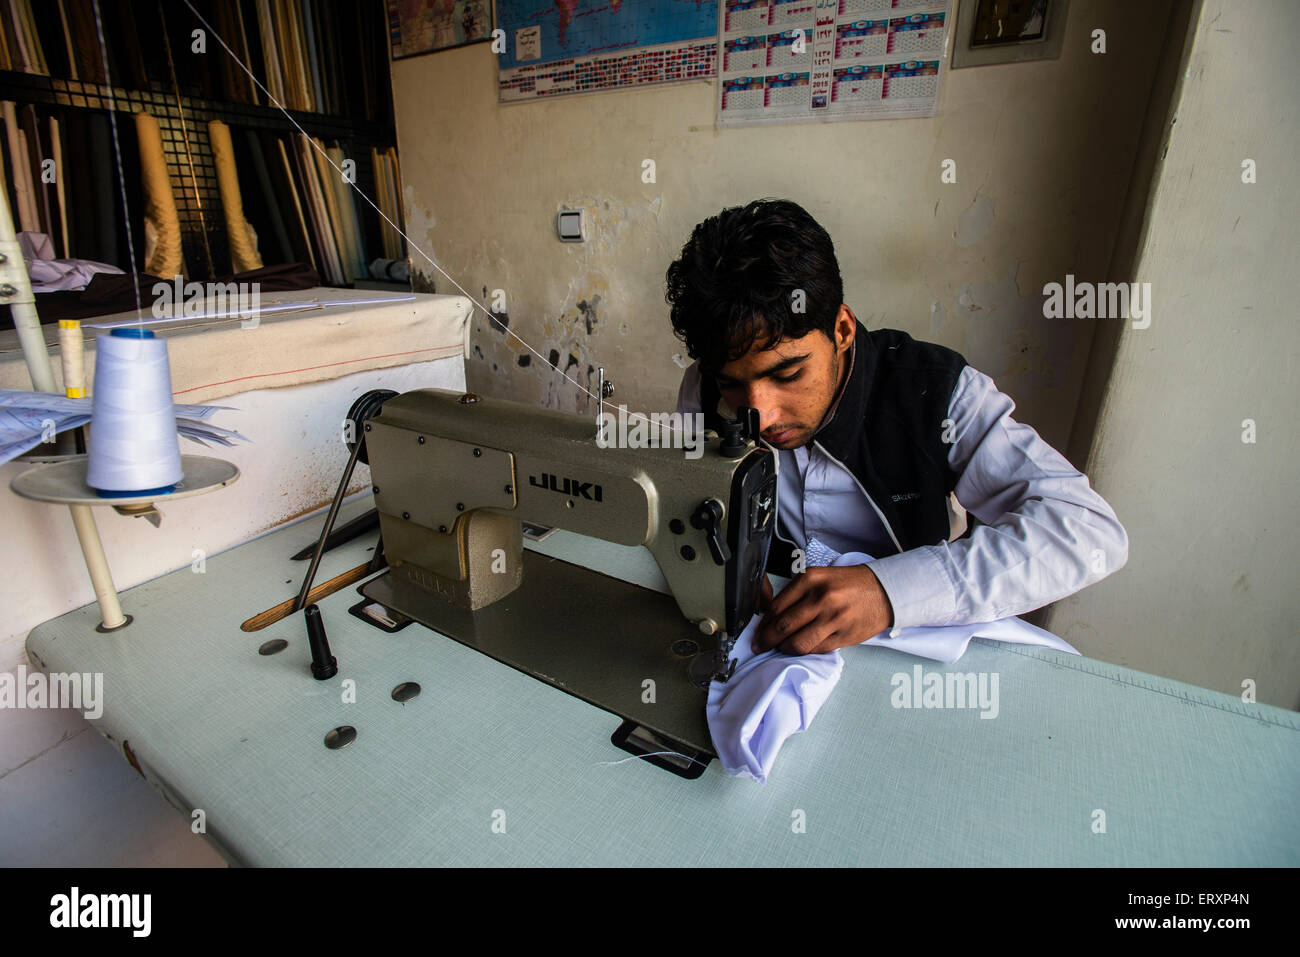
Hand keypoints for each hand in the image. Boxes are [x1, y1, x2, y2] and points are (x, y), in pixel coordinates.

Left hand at [752, 565, 893, 655]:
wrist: (883, 591)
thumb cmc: (849, 584)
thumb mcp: (820, 577)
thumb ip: (797, 594)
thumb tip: (772, 617)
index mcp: (811, 579)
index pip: (777, 606)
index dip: (764, 623)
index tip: (759, 630)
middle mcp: (821, 598)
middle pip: (783, 626)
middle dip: (767, 639)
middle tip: (760, 645)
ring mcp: (833, 619)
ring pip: (797, 643)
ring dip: (784, 649)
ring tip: (780, 648)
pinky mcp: (843, 636)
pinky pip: (816, 649)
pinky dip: (805, 651)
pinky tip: (802, 648)